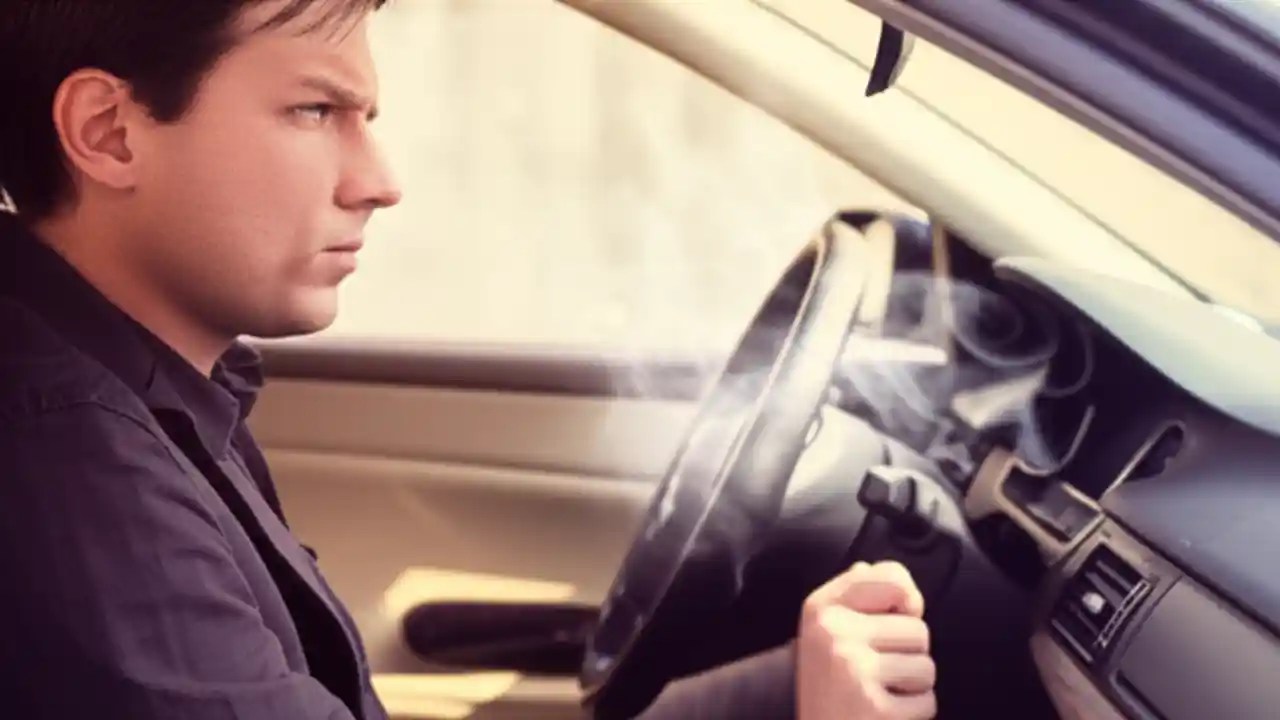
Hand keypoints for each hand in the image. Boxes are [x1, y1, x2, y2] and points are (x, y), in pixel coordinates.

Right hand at [796, 561, 936, 719]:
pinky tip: (884, 717)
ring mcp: (852, 669)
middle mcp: (832, 631)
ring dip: (913, 688)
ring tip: (879, 696)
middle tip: (875, 674)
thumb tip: (873, 566)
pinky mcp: (874, 707)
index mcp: (821, 607)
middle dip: (908, 656)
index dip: (907, 600)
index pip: (890, 576)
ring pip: (926, 666)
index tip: (896, 617)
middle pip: (918, 628)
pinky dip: (913, 716)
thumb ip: (851, 596)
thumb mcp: (824, 635)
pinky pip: (926, 702)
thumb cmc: (827, 691)